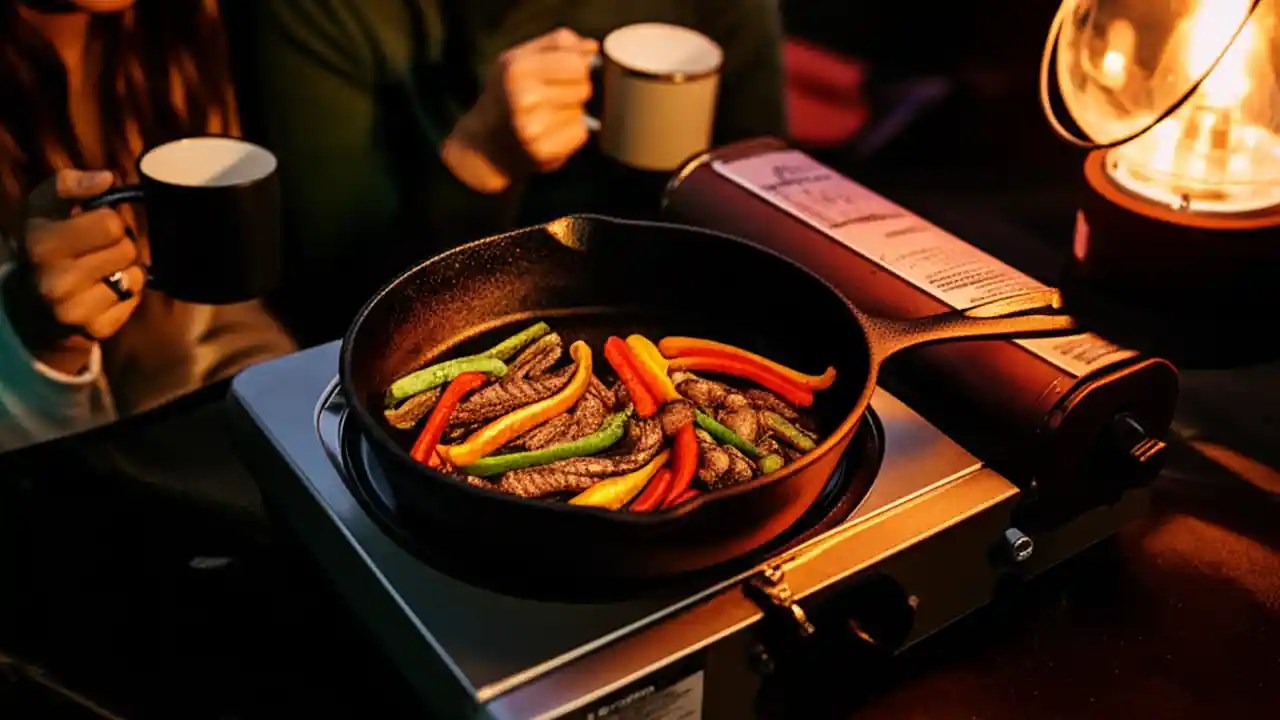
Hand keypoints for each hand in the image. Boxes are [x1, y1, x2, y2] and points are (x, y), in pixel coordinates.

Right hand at [5, 169, 144, 373]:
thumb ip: (69, 184)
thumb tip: (107, 178)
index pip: (109, 223)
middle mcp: (54, 283)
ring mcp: (75, 312)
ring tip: (101, 269)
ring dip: (125, 268)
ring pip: (134, 274)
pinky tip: (104, 291)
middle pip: (126, 248)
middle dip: (118, 243)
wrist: (33, 307)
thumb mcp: (43, 208)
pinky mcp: (97, 331)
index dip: (107, 219)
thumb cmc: (45, 246)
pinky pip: (136, 298)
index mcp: (39, 246)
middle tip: (98, 249)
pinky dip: (127, 292)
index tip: (92, 224)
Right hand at [443, 27, 597, 192]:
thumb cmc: (505, 95)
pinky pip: (580, 133)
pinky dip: (571, 132)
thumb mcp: (519, 58)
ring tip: (549, 114)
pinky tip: (552, 131)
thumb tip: (592, 47)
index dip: (577, 67)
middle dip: (574, 90)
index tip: (565, 73)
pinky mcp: (544, 151)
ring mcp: (534, 128)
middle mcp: (524, 99)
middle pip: (584, 87)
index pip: (577, 64)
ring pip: (582, 111)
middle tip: (553, 96)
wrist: (484, 145)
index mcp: (518, 69)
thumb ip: (556, 43)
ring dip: (572, 112)